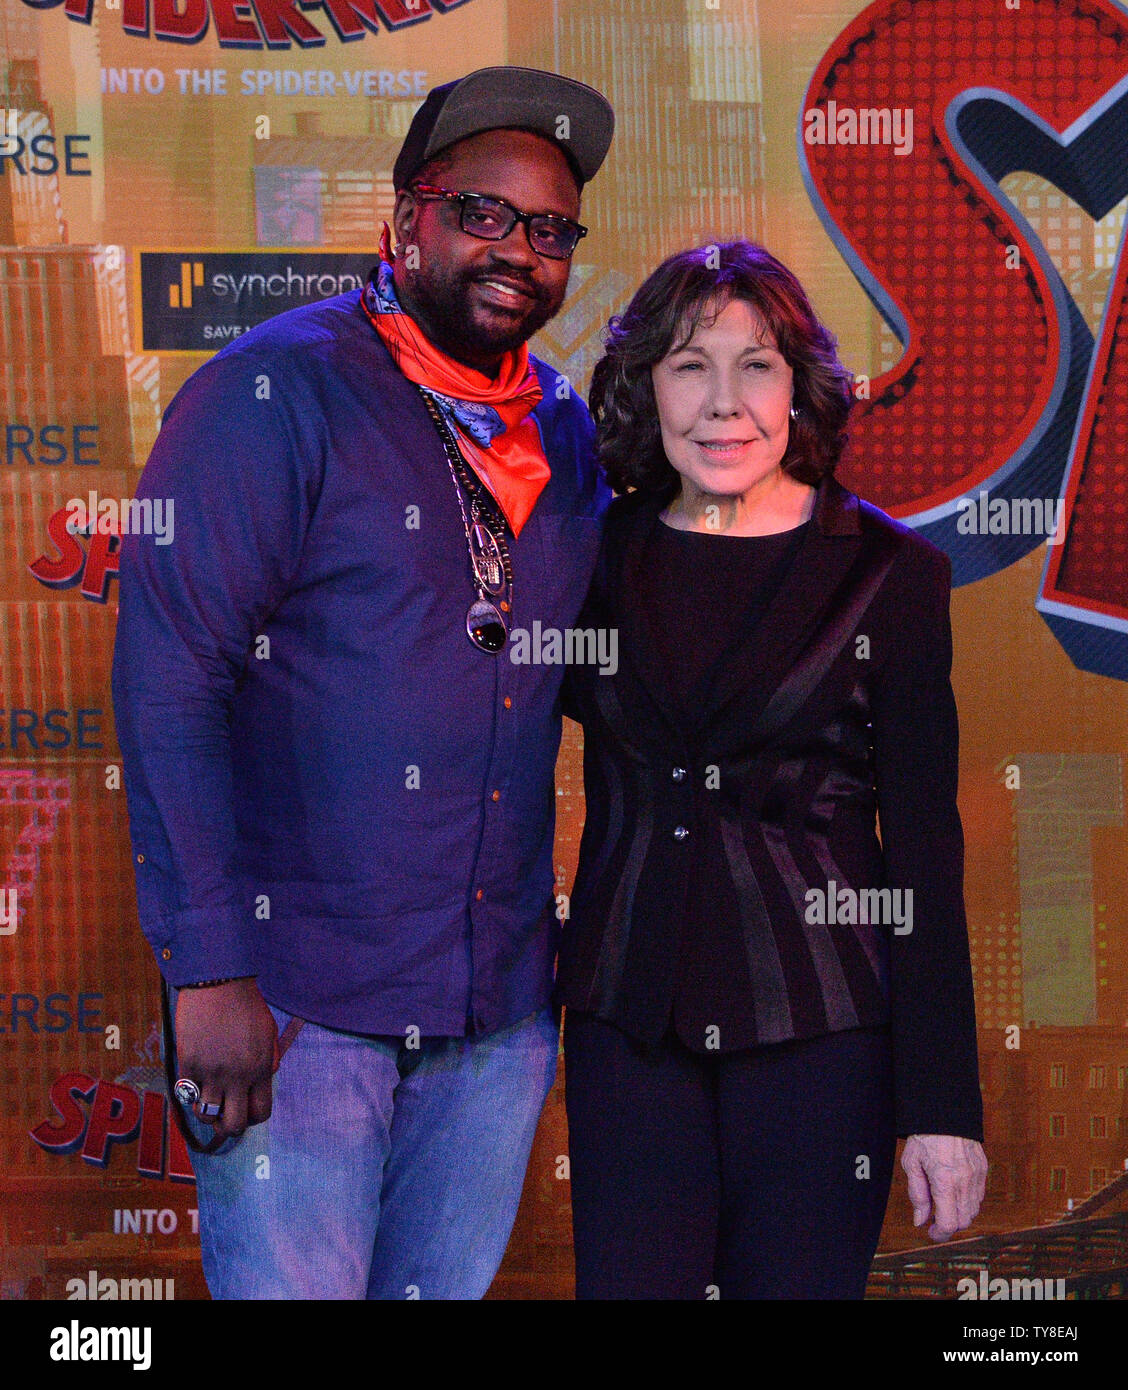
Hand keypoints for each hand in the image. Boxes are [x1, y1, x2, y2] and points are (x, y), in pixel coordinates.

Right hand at [174, 977, 278, 1141]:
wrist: (218, 983)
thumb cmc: (246, 1004)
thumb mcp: (268, 1033)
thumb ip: (268, 1060)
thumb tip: (263, 1081)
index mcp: (261, 1068)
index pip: (261, 1113)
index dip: (253, 1117)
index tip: (246, 1110)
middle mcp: (237, 1075)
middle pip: (233, 1124)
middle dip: (229, 1125)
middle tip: (225, 1112)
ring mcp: (211, 1071)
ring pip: (206, 1115)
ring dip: (207, 1111)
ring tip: (208, 1097)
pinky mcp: (188, 1063)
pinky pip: (187, 1093)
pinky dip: (190, 1093)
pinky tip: (195, 1082)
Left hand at [902, 1133, 987, 1240]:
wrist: (945, 1110)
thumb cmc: (924, 1135)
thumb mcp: (911, 1163)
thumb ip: (917, 1194)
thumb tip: (920, 1220)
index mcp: (945, 1181)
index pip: (949, 1223)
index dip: (939, 1234)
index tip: (930, 1233)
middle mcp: (965, 1181)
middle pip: (964, 1221)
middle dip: (949, 1225)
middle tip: (934, 1218)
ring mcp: (977, 1175)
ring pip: (973, 1210)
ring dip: (959, 1213)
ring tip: (942, 1202)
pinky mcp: (983, 1168)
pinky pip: (979, 1195)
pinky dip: (968, 1200)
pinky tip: (954, 1190)